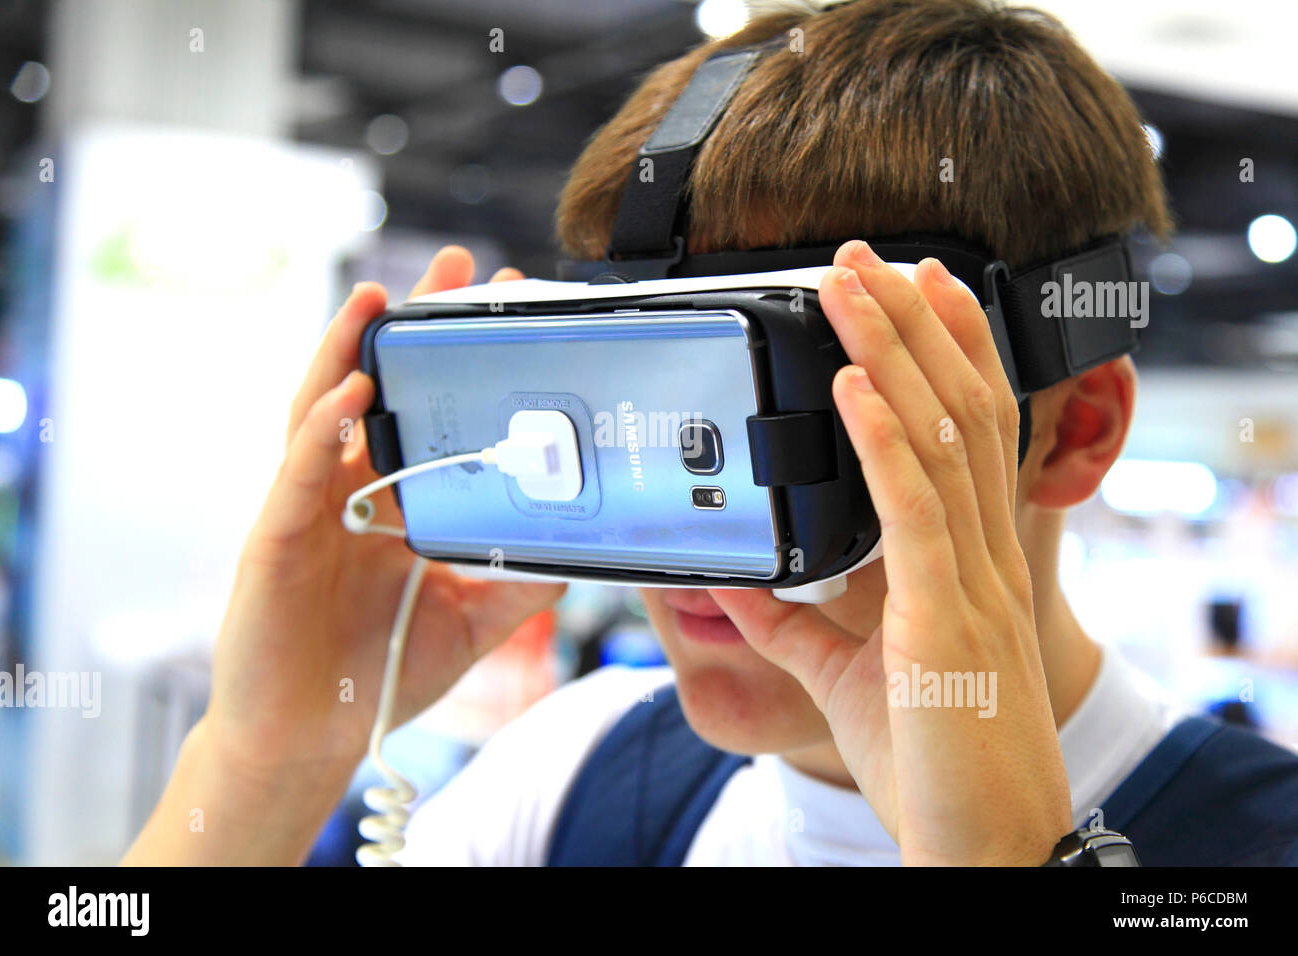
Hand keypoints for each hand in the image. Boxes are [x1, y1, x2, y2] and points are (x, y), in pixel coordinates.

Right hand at [206, 246, 565, 780]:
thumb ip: (517, 584)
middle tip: (449, 269)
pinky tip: (350, 392)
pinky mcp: (273, 542)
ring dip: (346, 350)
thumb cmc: (378, 673)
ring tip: (380, 297)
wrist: (309, 738)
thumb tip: (578, 550)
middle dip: (402, 326)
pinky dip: (322, 430)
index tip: (497, 312)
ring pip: (318, 412)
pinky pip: (296, 474)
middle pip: (369, 389)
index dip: (449, 362)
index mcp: (386, 505)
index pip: (419, 413)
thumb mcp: (469, 623)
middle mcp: (344, 494)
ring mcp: (305, 512)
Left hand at [710, 241, 1070, 865]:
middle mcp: (981, 557)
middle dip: (915, 326)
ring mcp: (971, 583)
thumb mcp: (845, 676)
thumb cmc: (929, 766)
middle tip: (873, 255)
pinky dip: (883, 440)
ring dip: (893, 354)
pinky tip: (849, 385)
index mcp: (967, 564)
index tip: (913, 292)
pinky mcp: (946, 620)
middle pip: (958, 412)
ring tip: (856, 284)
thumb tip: (734, 579)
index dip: (944, 354)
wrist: (976, 847)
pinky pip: (914, 511)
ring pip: (942, 439)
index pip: (965, 433)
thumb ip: (792, 622)